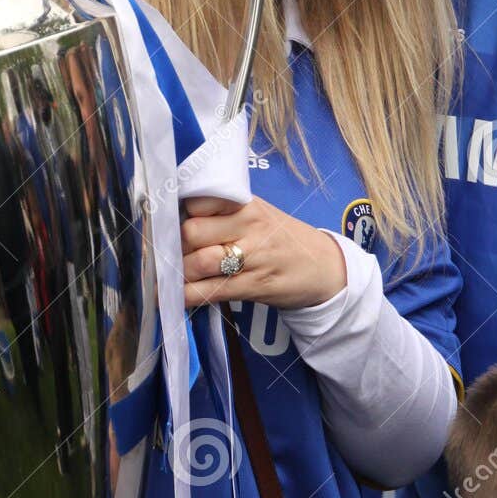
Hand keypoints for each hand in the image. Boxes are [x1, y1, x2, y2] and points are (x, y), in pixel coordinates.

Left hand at [181, 196, 346, 311]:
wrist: (323, 267)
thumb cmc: (282, 239)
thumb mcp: (258, 213)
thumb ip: (223, 212)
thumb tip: (177, 218)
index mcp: (246, 204)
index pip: (198, 201)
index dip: (180, 214)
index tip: (173, 224)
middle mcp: (249, 226)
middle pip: (192, 231)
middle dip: (176, 245)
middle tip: (174, 253)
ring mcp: (252, 257)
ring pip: (198, 262)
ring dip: (180, 272)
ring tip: (176, 275)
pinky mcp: (253, 285)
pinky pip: (211, 291)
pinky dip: (188, 296)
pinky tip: (178, 296)